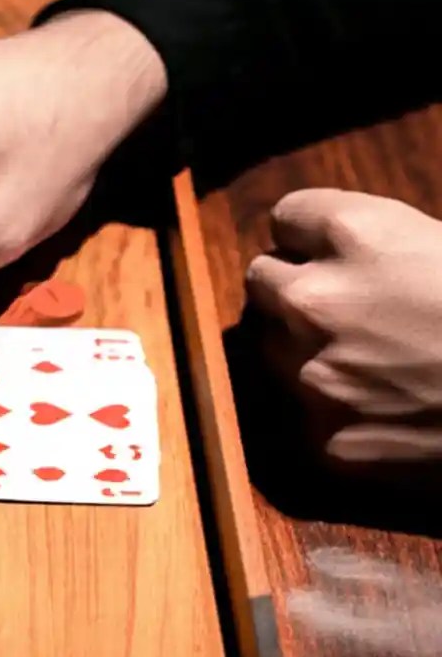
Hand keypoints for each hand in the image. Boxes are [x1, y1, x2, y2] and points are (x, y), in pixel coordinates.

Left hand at [246, 189, 441, 462]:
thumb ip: (392, 246)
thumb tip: (356, 253)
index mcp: (357, 233)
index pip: (289, 217)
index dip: (313, 235)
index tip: (327, 249)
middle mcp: (315, 298)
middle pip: (263, 279)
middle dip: (296, 287)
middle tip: (342, 307)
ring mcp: (312, 373)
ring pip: (272, 348)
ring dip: (305, 348)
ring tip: (370, 361)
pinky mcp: (323, 439)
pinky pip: (304, 415)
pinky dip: (335, 413)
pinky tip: (385, 414)